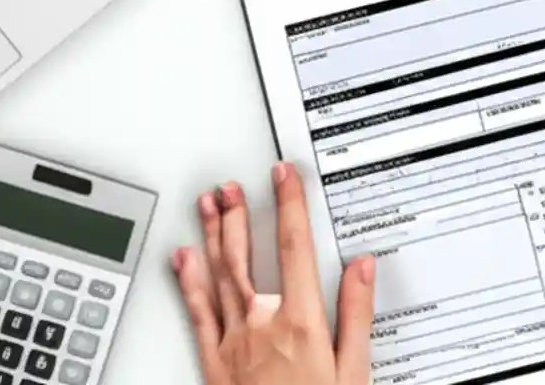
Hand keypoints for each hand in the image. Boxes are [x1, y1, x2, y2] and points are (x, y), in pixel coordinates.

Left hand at [171, 162, 376, 384]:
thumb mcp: (353, 372)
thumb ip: (356, 315)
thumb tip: (362, 269)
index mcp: (300, 323)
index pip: (293, 248)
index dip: (288, 206)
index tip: (283, 178)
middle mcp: (261, 326)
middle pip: (246, 257)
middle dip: (237, 216)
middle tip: (231, 187)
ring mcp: (233, 343)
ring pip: (217, 277)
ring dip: (210, 237)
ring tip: (207, 206)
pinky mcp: (213, 363)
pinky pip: (198, 314)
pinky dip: (188, 282)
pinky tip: (183, 260)